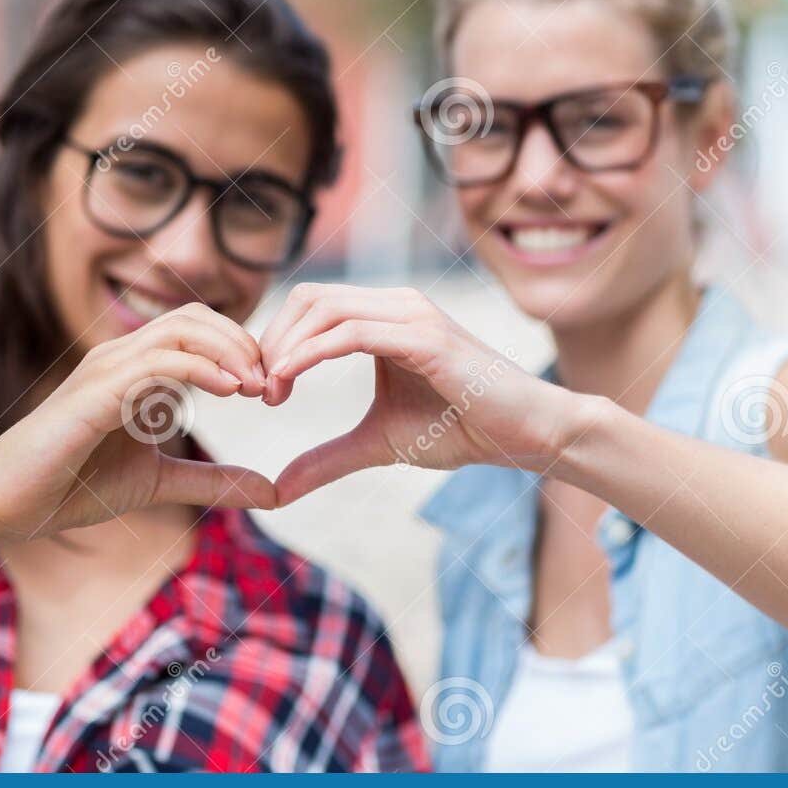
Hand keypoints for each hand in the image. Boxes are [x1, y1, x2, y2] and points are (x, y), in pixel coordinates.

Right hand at [0, 304, 274, 540]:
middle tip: (271, 383)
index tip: (271, 388)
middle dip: (242, 342)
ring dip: (228, 351)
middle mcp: (121, 356)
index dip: (241, 348)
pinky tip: (229, 392)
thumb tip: (271, 492)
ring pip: (180, 328)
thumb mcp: (160, 483)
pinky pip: (158, 362)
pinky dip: (202, 369)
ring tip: (256, 386)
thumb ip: (212, 482)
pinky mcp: (96, 391)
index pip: (198, 327)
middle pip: (195, 315)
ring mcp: (106, 367)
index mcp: (134, 368)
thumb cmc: (74, 487)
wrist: (11, 504)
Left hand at [258, 284, 584, 503]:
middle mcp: (396, 304)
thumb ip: (328, 458)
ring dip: (285, 348)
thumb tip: (279, 489)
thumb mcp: (379, 443)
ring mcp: (412, 315)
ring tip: (272, 392)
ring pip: (324, 308)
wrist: (527, 433)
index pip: (310, 306)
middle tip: (260, 392)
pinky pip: (351, 332)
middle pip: (307, 297)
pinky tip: (289, 381)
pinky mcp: (424, 336)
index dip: (276, 341)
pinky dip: (309, 354)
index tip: (262, 391)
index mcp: (385, 316)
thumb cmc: (462, 428)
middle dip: (272, 340)